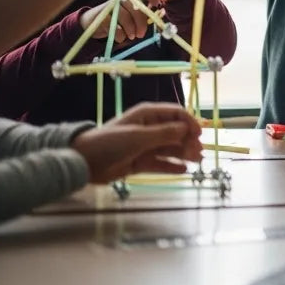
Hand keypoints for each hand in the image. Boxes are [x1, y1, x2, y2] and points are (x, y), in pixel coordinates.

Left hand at [71, 102, 202, 182]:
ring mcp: (146, 146)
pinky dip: (172, 166)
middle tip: (199, 154)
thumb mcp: (139, 136)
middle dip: (189, 141)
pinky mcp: (141, 162)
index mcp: (149, 115)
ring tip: (197, 162)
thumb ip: (165, 133)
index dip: (190, 123)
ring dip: (184, 154)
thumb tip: (188, 129)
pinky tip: (183, 171)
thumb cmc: (111, 143)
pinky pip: (161, 163)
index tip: (199, 135)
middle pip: (176, 133)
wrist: (85, 162)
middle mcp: (150, 128)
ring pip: (170, 148)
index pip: (177, 114)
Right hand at [81, 0, 163, 42]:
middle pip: (135, 7)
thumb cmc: (117, 20)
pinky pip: (115, 26)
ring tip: (132, 36)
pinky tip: (121, 38)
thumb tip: (159, 14)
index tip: (155, 5)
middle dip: (141, 22)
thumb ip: (144, 15)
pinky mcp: (101, 15)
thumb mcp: (132, 17)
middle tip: (141, 34)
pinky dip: (120, 35)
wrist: (92, 23)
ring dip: (131, 29)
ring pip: (125, 16)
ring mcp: (110, 5)